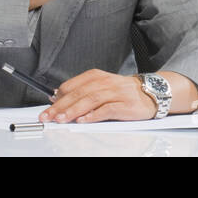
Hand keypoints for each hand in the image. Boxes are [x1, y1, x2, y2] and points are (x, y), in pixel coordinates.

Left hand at [39, 69, 155, 122]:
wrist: (149, 92)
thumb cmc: (122, 91)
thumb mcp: (100, 86)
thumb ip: (81, 91)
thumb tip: (58, 99)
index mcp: (96, 76)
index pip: (73, 85)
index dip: (58, 97)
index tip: (47, 107)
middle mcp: (105, 82)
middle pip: (79, 93)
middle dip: (61, 106)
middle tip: (49, 116)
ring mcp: (116, 93)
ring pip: (91, 100)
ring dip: (74, 110)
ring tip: (62, 119)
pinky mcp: (125, 105)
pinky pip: (107, 109)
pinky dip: (94, 115)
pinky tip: (84, 120)